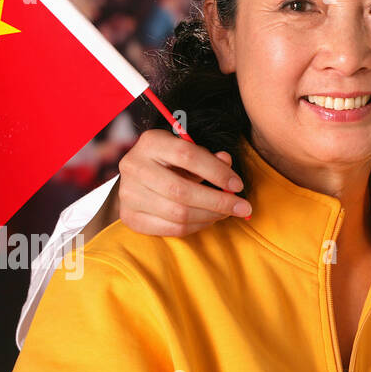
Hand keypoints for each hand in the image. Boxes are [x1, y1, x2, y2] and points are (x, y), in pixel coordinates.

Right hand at [117, 129, 249, 237]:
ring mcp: (128, 194)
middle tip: (242, 207)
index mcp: (151, 142)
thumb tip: (227, 161)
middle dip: (218, 202)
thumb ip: (208, 156)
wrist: (139, 175)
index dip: (217, 172)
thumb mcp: (189, 149)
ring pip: (177, 213)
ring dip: (209, 216)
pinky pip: (170, 229)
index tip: (238, 185)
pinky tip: (208, 219)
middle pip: (181, 191)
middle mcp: (134, 167)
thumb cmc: (171, 160)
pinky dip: (195, 226)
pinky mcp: (130, 216)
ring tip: (226, 212)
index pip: (187, 156)